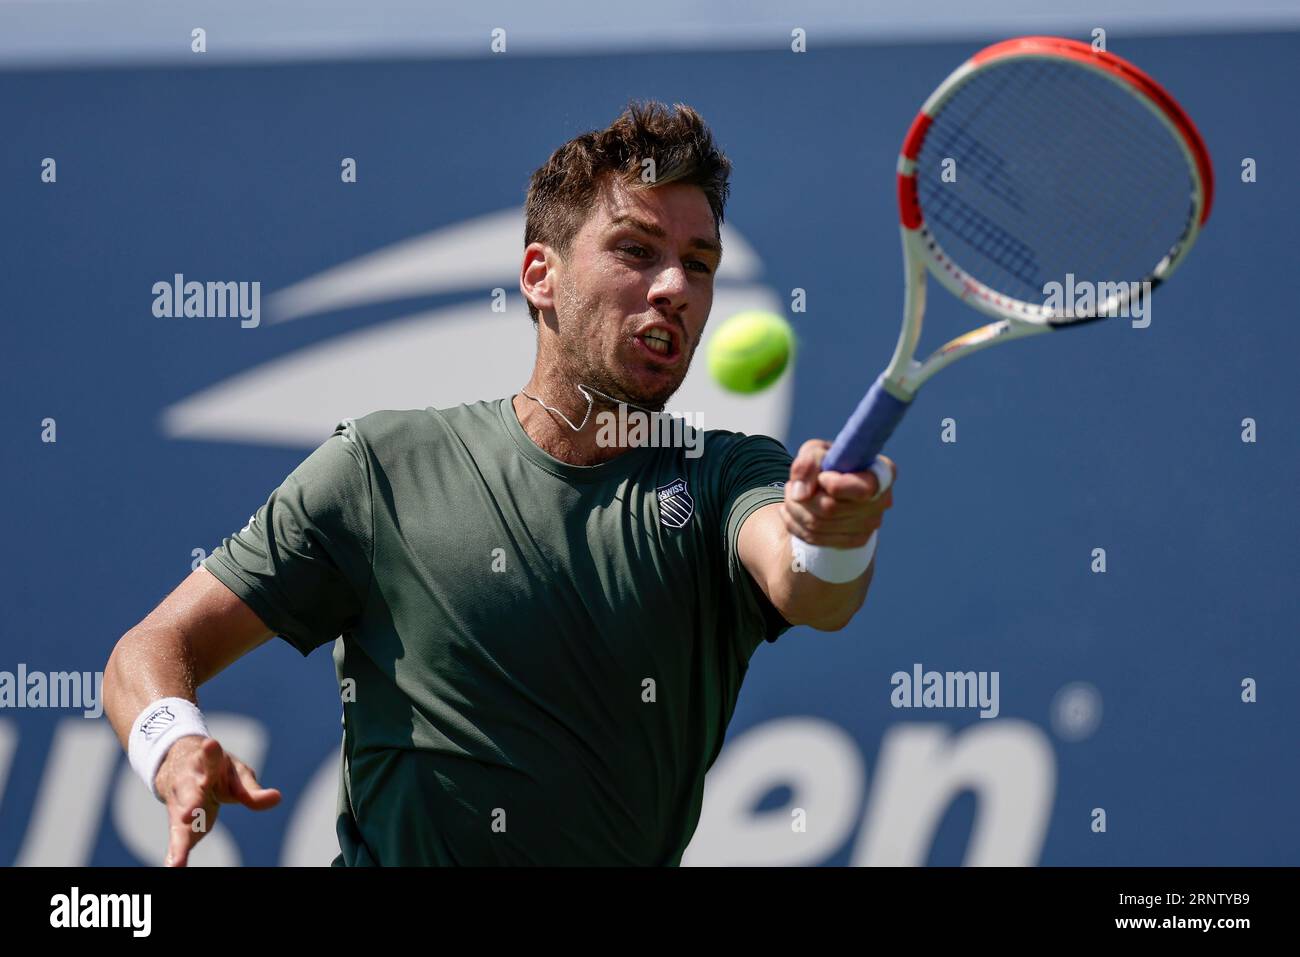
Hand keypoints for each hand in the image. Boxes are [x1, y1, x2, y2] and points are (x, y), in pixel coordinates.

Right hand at [155, 736, 280, 866]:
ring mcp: (179, 803)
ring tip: (179, 856)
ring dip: (179, 835)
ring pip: (179, 817)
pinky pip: (176, 838)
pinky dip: (175, 853)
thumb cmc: (216, 772)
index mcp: (206, 764)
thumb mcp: (236, 775)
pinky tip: (174, 867)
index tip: (211, 744)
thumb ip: (252, 790)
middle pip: (189, 792)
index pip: (209, 758)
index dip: (210, 752)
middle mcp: (188, 782)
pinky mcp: (176, 822)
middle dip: (189, 803)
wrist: (178, 768)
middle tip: (189, 815)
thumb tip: (277, 798)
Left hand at [780, 440, 895, 547]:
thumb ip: (809, 461)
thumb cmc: (827, 464)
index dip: (835, 485)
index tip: (822, 477)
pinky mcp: (855, 541)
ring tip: (791, 495)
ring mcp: (870, 525)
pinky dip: (794, 524)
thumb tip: (801, 494)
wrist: (829, 489)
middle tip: (792, 485)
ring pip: (817, 524)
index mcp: (881, 474)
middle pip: (830, 508)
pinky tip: (791, 511)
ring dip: (794, 509)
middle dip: (802, 496)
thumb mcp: (816, 451)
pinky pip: (814, 538)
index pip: (862, 489)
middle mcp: (882, 501)